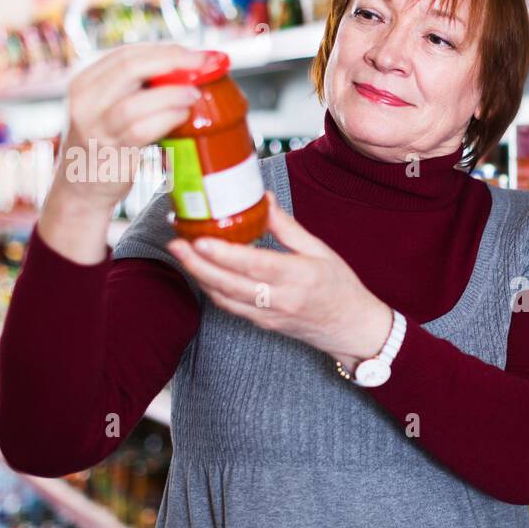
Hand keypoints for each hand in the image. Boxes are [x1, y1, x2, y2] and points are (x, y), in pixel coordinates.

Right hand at [55, 43, 210, 210]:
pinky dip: (166, 119)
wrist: (80, 188)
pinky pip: (140, 130)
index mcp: (83, 83)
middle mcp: (84, 101)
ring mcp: (94, 128)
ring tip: (194, 93)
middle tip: (200, 64)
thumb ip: (134, 89)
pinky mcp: (110, 153)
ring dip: (171, 94)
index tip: (193, 53)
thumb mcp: (107, 107)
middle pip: (129, 68)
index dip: (162, 49)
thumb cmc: (104, 144)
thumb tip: (183, 69)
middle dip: (170, 61)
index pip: (124, 54)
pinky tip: (183, 114)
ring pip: (135, 102)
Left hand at [166, 192, 394, 364]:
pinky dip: (212, 289)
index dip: (225, 254)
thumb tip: (262, 199)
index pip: (256, 265)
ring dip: (200, 276)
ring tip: (181, 253)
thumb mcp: (320, 250)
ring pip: (225, 298)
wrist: (352, 329)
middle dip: (198, 264)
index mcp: (301, 276)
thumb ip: (287, 227)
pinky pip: (230, 307)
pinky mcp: (263, 324)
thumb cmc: (340, 287)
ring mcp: (270, 315)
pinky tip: (201, 272)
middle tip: (176, 243)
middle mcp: (283, 298)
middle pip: (231, 284)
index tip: (200, 239)